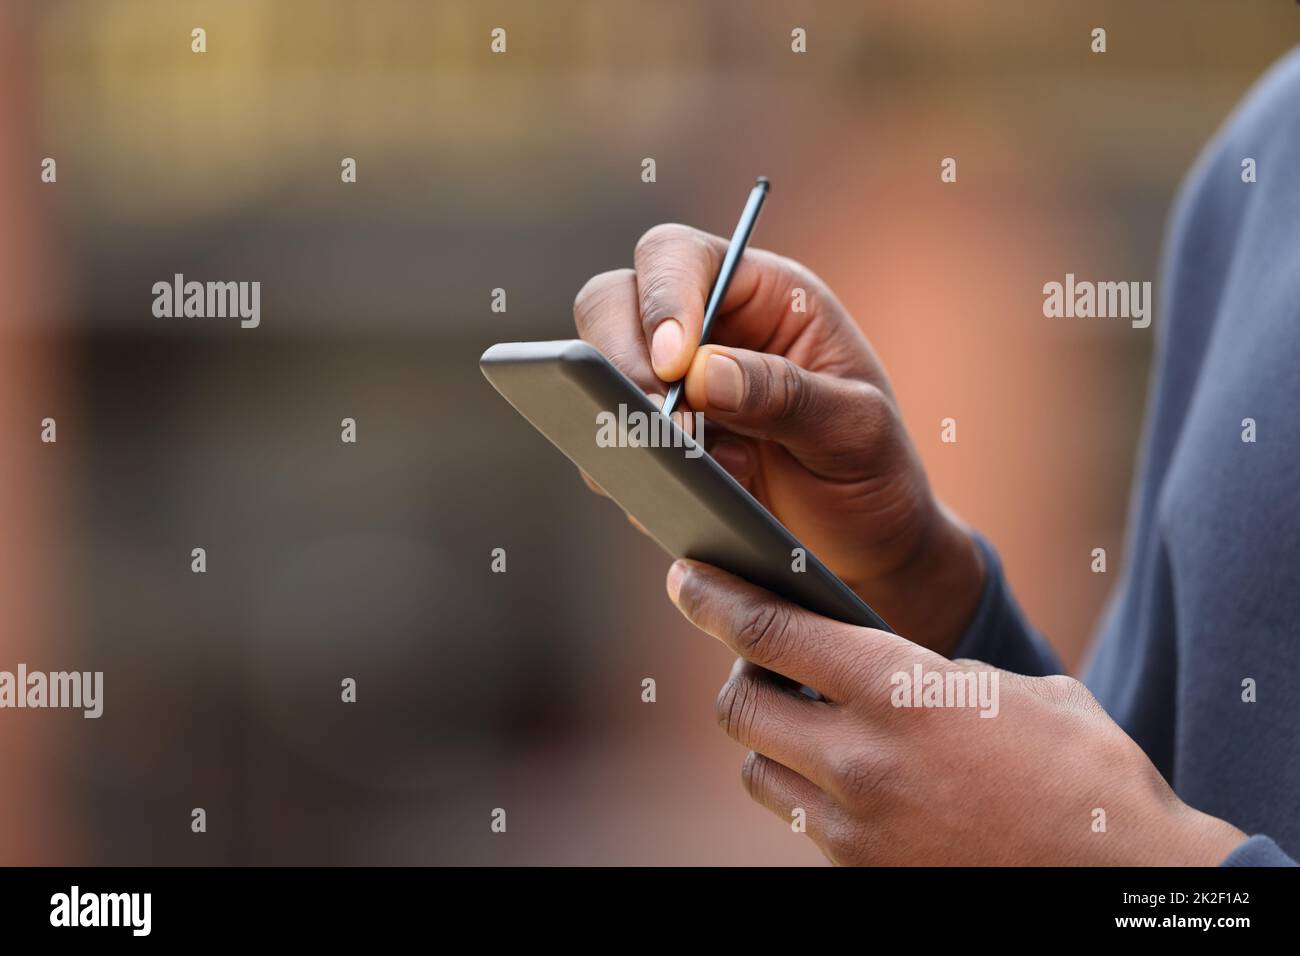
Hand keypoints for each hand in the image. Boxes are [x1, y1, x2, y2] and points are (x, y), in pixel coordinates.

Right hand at [573, 224, 982, 653]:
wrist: (867, 544)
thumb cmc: (874, 470)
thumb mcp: (854, 428)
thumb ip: (785, 394)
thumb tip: (702, 374)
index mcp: (763, 295)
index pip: (681, 257)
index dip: (663, 299)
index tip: (672, 364)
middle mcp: (706, 329)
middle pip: (613, 300)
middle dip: (619, 357)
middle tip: (654, 419)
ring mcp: (671, 387)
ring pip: (596, 371)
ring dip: (620, 416)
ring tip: (684, 462)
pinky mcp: (653, 443)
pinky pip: (605, 442)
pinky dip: (621, 467)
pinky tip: (677, 492)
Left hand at [666, 559, 1247, 865]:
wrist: (1123, 883)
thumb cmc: (1088, 776)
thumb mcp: (1018, 690)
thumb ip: (935, 673)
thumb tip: (894, 670)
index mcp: (903, 692)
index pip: (772, 632)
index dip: (716, 598)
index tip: (686, 577)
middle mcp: (862, 759)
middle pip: (738, 706)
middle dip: (739, 675)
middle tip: (762, 662)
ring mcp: (856, 826)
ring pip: (757, 771)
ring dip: (768, 740)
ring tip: (808, 725)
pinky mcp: (862, 872)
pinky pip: (800, 820)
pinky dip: (806, 791)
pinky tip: (850, 778)